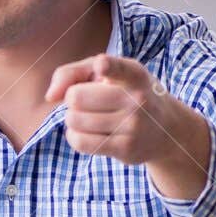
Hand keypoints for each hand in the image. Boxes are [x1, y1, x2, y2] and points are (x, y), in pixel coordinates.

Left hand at [44, 53, 210, 199]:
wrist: (164, 129)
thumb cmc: (124, 93)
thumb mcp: (105, 73)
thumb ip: (72, 73)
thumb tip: (50, 96)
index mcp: (134, 74)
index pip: (119, 69)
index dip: (107, 68)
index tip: (102, 67)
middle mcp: (137, 99)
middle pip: (76, 98)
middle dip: (73, 99)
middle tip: (88, 102)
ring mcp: (133, 127)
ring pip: (74, 121)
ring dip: (73, 119)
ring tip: (90, 116)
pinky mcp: (126, 149)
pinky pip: (80, 142)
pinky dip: (74, 136)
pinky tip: (87, 132)